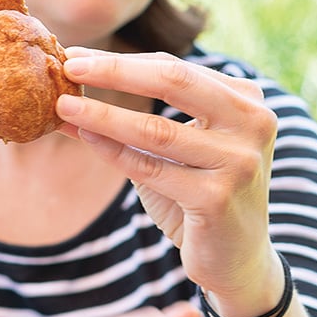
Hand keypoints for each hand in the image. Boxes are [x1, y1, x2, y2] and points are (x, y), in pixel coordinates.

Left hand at [54, 48, 279, 299]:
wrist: (236, 259)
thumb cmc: (200, 194)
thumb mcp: (178, 147)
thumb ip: (142, 116)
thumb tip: (74, 90)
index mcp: (246, 100)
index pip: (174, 67)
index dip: (122, 61)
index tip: (76, 58)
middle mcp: (252, 122)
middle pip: (173, 80)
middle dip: (114, 71)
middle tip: (68, 66)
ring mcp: (239, 161)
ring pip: (156, 130)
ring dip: (103, 116)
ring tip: (64, 107)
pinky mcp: (218, 197)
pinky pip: (151, 169)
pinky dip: (113, 152)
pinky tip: (86, 138)